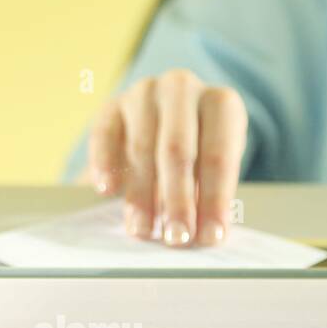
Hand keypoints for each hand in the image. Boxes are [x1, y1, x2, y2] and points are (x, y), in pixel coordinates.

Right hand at [87, 69, 247, 246]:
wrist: (165, 120)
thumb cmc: (198, 152)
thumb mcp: (213, 169)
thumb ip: (208, 196)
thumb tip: (204, 236)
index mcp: (221, 104)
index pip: (219, 156)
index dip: (215, 200)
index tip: (210, 238)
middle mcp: (183, 89)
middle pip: (178, 150)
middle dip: (178, 200)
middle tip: (176, 238)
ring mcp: (144, 93)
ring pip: (141, 147)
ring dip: (141, 195)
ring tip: (143, 231)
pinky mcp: (112, 105)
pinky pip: (104, 135)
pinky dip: (105, 164)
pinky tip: (107, 191)